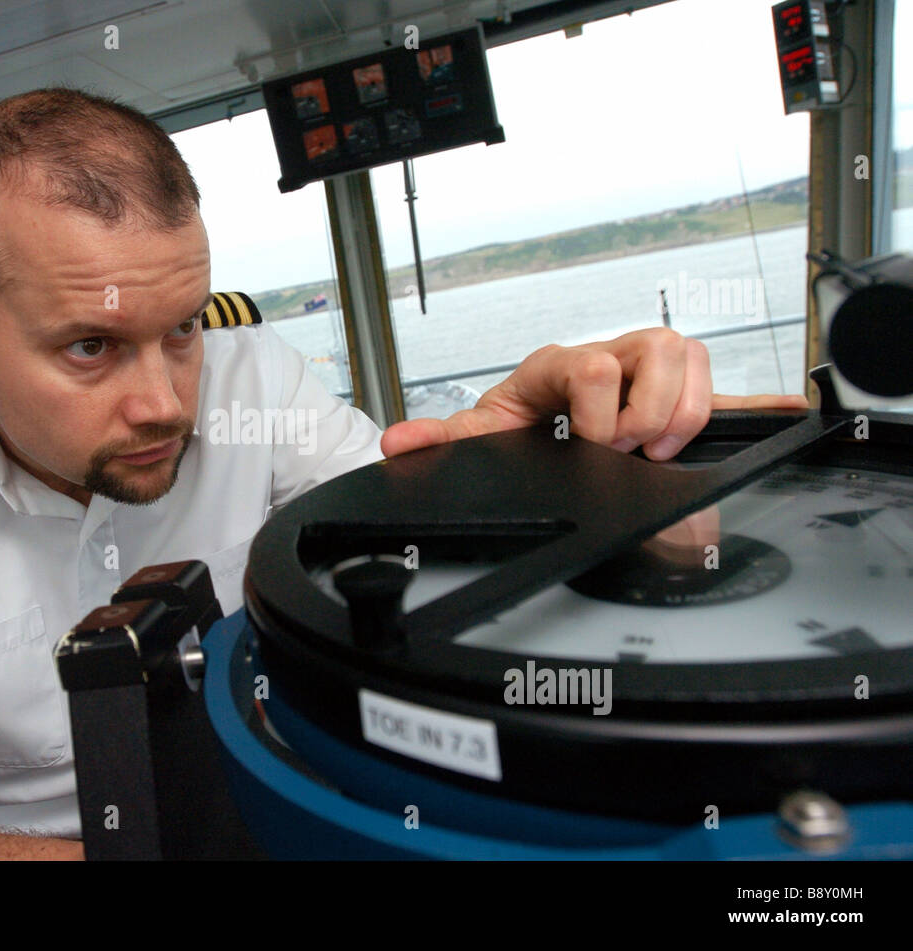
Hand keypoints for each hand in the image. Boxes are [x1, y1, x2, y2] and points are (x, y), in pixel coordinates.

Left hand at [381, 328, 809, 459]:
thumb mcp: (482, 430)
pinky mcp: (677, 387)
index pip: (594, 366)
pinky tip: (787, 410)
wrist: (538, 413)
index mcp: (561, 363)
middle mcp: (611, 352)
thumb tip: (398, 443)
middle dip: (646, 413)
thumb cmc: (518, 416)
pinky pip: (726, 382)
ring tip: (657, 447)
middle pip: (659, 350)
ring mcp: (648, 365)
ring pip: (693, 355)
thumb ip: (444, 437)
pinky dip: (755, 398)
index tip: (593, 449)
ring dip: (684, 409)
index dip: (599, 417)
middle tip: (627, 450)